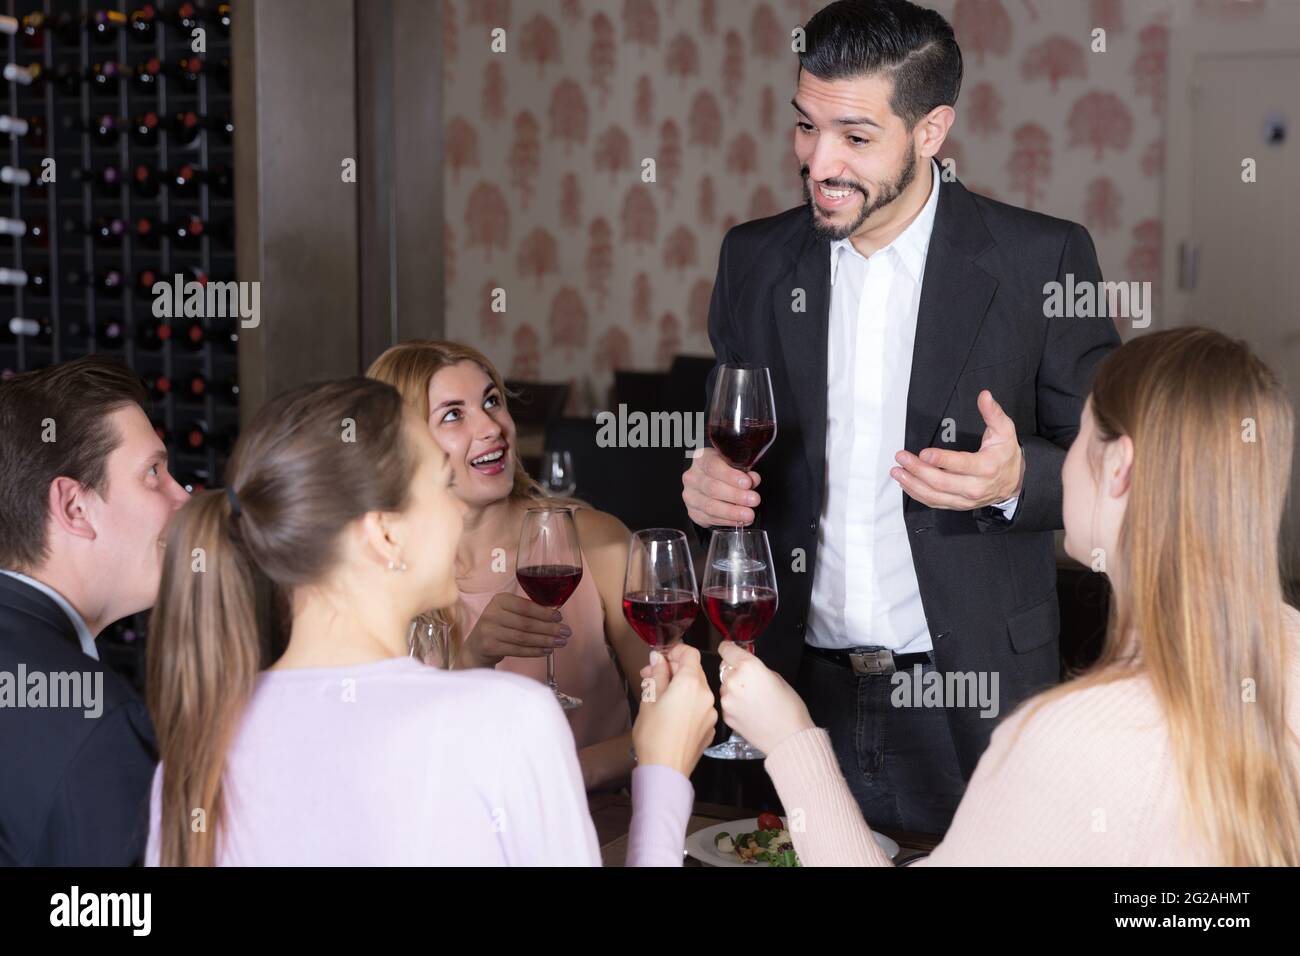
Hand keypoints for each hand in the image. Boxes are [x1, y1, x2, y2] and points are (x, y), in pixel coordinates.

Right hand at [459, 592, 569, 667]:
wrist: (475, 648)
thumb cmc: (499, 628)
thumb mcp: (508, 613)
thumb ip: (527, 612)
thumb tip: (556, 616)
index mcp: (499, 600)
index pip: (525, 606)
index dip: (544, 612)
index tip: (559, 617)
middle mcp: (492, 613)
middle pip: (526, 623)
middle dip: (549, 629)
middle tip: (566, 633)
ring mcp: (489, 631)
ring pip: (523, 638)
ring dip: (545, 641)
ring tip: (560, 643)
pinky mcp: (489, 647)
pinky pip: (517, 650)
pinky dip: (534, 651)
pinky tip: (546, 650)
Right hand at [633, 644, 716, 777]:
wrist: (665, 770)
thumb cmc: (653, 735)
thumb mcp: (649, 699)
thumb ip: (657, 674)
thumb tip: (658, 658)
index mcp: (690, 684)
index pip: (690, 653)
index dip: (675, 651)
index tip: (662, 658)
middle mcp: (706, 695)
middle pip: (695, 670)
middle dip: (676, 669)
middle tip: (654, 676)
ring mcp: (711, 712)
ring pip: (698, 689)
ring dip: (682, 687)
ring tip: (662, 697)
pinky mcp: (711, 727)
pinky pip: (701, 707)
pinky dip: (689, 703)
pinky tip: (673, 714)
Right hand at [682, 447, 760, 526]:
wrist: (711, 482)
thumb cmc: (724, 471)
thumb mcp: (735, 465)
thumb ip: (744, 471)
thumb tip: (753, 479)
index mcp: (701, 459)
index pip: (713, 466)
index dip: (731, 475)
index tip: (747, 483)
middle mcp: (692, 477)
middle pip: (712, 488)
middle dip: (736, 496)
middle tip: (754, 500)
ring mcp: (690, 496)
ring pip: (710, 506)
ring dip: (732, 512)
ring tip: (749, 514)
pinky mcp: (693, 512)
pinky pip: (710, 519)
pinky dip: (728, 521)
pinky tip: (741, 520)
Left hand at [717, 641, 813, 754]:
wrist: (788, 738)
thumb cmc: (789, 709)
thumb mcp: (776, 677)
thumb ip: (756, 668)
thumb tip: (746, 666)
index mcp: (748, 667)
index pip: (727, 649)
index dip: (729, 649)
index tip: (730, 650)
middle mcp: (734, 681)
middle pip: (725, 668)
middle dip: (734, 671)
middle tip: (750, 682)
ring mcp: (727, 699)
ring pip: (724, 686)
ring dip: (733, 688)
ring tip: (752, 699)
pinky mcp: (726, 715)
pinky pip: (726, 702)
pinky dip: (734, 703)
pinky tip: (749, 710)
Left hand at [890, 389, 1024, 509]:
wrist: (1016, 481)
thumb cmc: (1006, 455)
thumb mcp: (1005, 431)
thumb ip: (993, 413)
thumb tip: (985, 396)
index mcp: (986, 467)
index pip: (961, 464)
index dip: (941, 460)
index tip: (924, 453)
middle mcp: (976, 487)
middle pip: (942, 482)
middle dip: (918, 470)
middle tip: (902, 458)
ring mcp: (966, 499)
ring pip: (935, 495)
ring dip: (913, 484)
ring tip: (897, 471)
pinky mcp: (958, 504)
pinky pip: (934, 502)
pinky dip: (917, 494)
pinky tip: (906, 483)